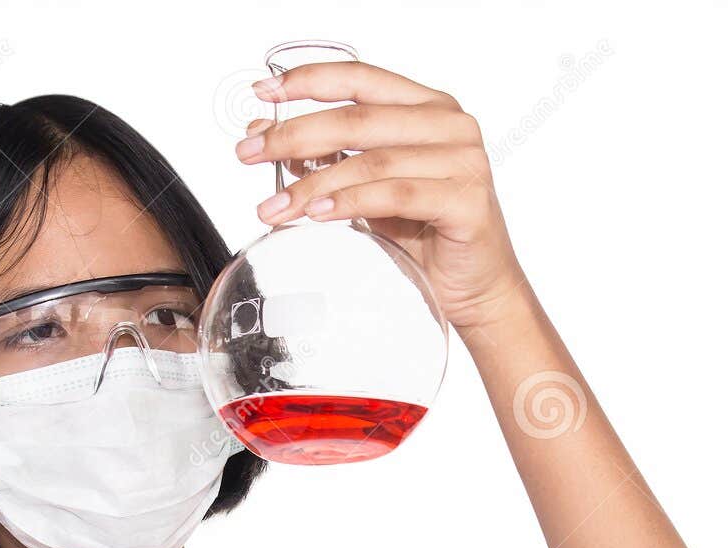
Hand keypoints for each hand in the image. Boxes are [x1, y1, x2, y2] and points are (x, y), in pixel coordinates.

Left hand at [237, 61, 526, 329]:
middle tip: (251, 154)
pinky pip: (396, 195)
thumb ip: (324, 156)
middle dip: (294, 136)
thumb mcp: (366, 189)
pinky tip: (317, 214)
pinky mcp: (467, 201)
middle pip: (359, 118)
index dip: (307, 81)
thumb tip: (262, 133)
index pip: (361, 78)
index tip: (263, 93)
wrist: (477, 288)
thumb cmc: (426, 236)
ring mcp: (464, 161)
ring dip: (313, 183)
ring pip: (372, 160)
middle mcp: (451, 124)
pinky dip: (350, 203)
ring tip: (275, 206)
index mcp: (428, 107)